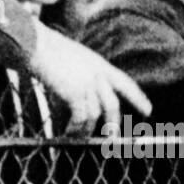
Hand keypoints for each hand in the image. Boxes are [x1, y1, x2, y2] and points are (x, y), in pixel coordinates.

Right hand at [31, 23, 150, 133]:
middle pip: (112, 105)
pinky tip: (69, 134)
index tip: (149, 111)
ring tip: (78, 138)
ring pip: (94, 115)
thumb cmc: (48, 48)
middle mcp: (98, 75)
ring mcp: (88, 84)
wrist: (34, 43)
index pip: (125, 83)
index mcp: (101, 65)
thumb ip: (86, 73)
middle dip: (113, 124)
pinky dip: (75, 128)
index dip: (138, 98)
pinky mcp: (75, 93)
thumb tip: (82, 95)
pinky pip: (80, 118)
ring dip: (85, 129)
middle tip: (112, 139)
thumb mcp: (76, 57)